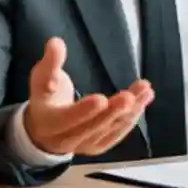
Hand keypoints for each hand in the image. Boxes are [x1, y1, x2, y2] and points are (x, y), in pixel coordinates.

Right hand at [23, 38, 154, 156]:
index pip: (67, 119)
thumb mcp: (41, 77)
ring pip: (110, 129)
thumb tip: (55, 42)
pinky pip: (118, 133)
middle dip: (114, 111)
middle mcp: (67, 139)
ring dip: (130, 111)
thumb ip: (50, 62)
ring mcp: (86, 146)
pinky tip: (144, 101)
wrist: (44, 129)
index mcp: (50, 122)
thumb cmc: (45, 97)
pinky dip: (132, 117)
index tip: (101, 99)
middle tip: (130, 96)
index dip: (84, 111)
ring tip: (145, 91)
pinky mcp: (100, 145)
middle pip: (94, 127)